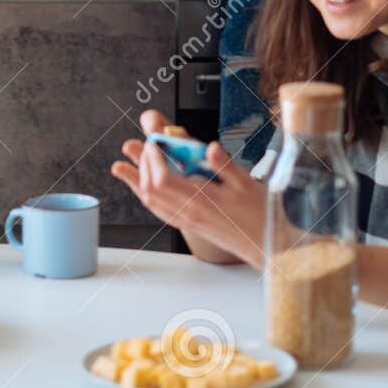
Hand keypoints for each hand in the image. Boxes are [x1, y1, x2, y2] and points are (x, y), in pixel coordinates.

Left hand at [109, 110, 267, 265]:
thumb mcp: (247, 183)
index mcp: (202, 200)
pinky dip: (146, 198)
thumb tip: (210, 147)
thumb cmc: (259, 214)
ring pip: (151, 202)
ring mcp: (187, 220)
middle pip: (151, 189)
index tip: (151, 141)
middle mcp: (189, 212)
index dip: (152, 160)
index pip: (163, 180)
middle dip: (139, 165)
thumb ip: (225, 165)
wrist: (266, 245)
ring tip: (121, 168)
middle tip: (135, 146)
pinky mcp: (189, 225)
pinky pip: (159, 212)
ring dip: (135, 183)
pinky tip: (142, 190)